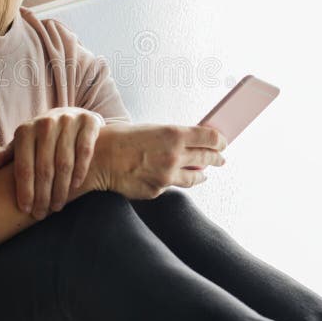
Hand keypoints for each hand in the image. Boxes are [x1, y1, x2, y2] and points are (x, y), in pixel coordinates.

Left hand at [0, 107, 104, 219]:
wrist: (75, 117)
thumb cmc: (43, 138)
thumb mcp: (23, 145)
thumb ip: (4, 155)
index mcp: (26, 129)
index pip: (23, 166)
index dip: (24, 190)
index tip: (26, 210)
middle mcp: (46, 122)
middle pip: (44, 167)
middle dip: (42, 195)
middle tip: (42, 214)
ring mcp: (69, 120)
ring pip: (64, 162)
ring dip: (61, 188)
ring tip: (57, 206)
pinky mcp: (89, 122)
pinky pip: (84, 151)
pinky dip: (80, 170)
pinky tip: (77, 187)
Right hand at [84, 123, 227, 199]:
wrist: (98, 159)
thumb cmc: (121, 139)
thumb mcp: (151, 130)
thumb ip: (173, 137)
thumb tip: (192, 143)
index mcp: (174, 134)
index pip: (210, 138)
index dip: (220, 141)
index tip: (223, 143)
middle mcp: (174, 155)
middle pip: (207, 158)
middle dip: (216, 158)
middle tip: (220, 158)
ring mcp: (167, 176)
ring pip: (195, 177)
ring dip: (201, 174)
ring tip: (204, 173)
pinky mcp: (158, 190)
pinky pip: (172, 186)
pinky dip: (174, 181)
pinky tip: (171, 177)